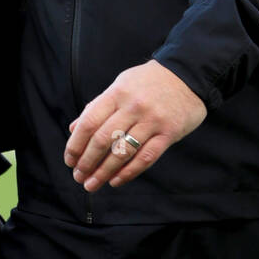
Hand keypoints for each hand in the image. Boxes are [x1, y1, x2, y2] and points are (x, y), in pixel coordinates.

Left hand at [63, 60, 207, 192]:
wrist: (189, 74)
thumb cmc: (149, 81)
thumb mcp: (121, 85)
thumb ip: (98, 106)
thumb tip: (73, 129)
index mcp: (117, 93)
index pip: (90, 122)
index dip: (76, 144)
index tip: (69, 160)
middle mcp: (133, 107)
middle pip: (103, 140)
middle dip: (87, 162)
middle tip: (79, 177)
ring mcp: (152, 120)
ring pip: (123, 152)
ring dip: (104, 172)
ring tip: (93, 184)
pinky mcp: (169, 133)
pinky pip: (146, 157)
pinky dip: (129, 172)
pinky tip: (116, 181)